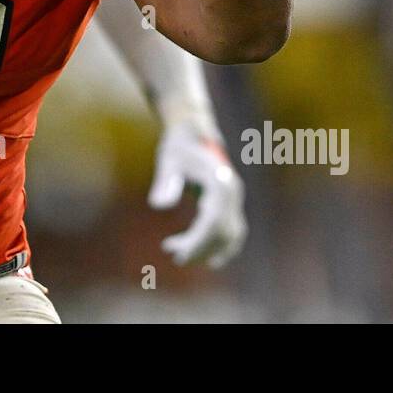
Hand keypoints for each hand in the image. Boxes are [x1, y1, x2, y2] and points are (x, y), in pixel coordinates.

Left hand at [149, 125, 247, 268]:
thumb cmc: (178, 147)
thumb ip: (165, 181)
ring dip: (208, 250)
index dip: (199, 242)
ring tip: (180, 255)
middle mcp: (232, 192)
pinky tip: (197, 253)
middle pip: (223, 232)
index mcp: (219, 182)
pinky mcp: (231, 204)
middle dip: (201, 250)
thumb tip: (158, 205)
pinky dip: (217, 246)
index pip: (214, 221)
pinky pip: (231, 233)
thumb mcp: (168, 160)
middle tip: (176, 258)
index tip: (181, 256)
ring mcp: (235, 199)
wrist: (194, 134)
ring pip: (230, 236)